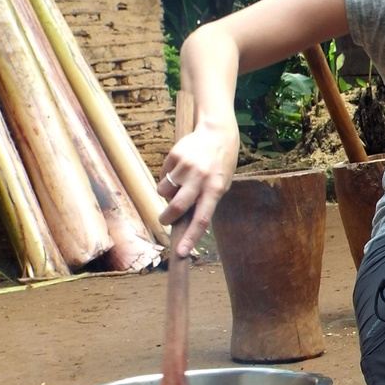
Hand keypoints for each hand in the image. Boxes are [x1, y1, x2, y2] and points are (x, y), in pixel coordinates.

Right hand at [157, 124, 239, 256]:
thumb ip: (206, 201)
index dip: (190, 238)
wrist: (216, 132)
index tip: (181, 253)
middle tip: (164, 220)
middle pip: (176, 207)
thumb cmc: (220, 165)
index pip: (202, 219)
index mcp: (216, 189)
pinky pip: (163, 176)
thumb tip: (186, 222)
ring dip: (167, 194)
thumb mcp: (222, 184)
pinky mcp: (174, 156)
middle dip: (167, 218)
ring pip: (164, 192)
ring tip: (179, 185)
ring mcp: (186, 167)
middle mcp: (200, 178)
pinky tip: (180, 169)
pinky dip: (168, 178)